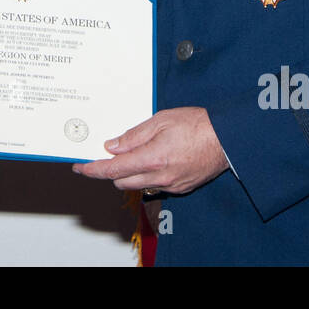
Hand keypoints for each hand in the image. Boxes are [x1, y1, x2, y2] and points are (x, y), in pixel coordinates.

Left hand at [72, 107, 226, 193]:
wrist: (228, 139)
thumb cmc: (197, 124)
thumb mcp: (161, 120)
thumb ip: (134, 135)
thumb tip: (113, 146)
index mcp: (152, 159)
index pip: (113, 170)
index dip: (93, 169)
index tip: (80, 167)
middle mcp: (160, 177)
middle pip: (121, 182)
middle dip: (110, 171)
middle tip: (106, 155)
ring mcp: (171, 185)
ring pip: (137, 185)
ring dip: (128, 174)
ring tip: (131, 155)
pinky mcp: (181, 188)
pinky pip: (155, 186)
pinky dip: (147, 175)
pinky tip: (153, 159)